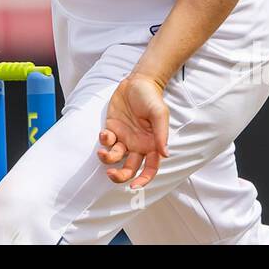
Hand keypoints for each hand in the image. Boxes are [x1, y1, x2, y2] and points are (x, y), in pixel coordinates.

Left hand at [97, 73, 169, 187]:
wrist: (137, 82)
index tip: (134, 186)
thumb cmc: (151, 98)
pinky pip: (106, 142)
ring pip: (115, 158)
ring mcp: (124, 138)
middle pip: (129, 168)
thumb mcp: (159, 114)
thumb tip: (165, 154)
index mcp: (151, 144)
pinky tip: (105, 133)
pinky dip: (103, 142)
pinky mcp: (112, 129)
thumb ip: (161, 134)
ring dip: (108, 159)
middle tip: (111, 174)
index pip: (150, 168)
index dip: (143, 180)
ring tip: (103, 152)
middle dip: (119, 176)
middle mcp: (137, 145)